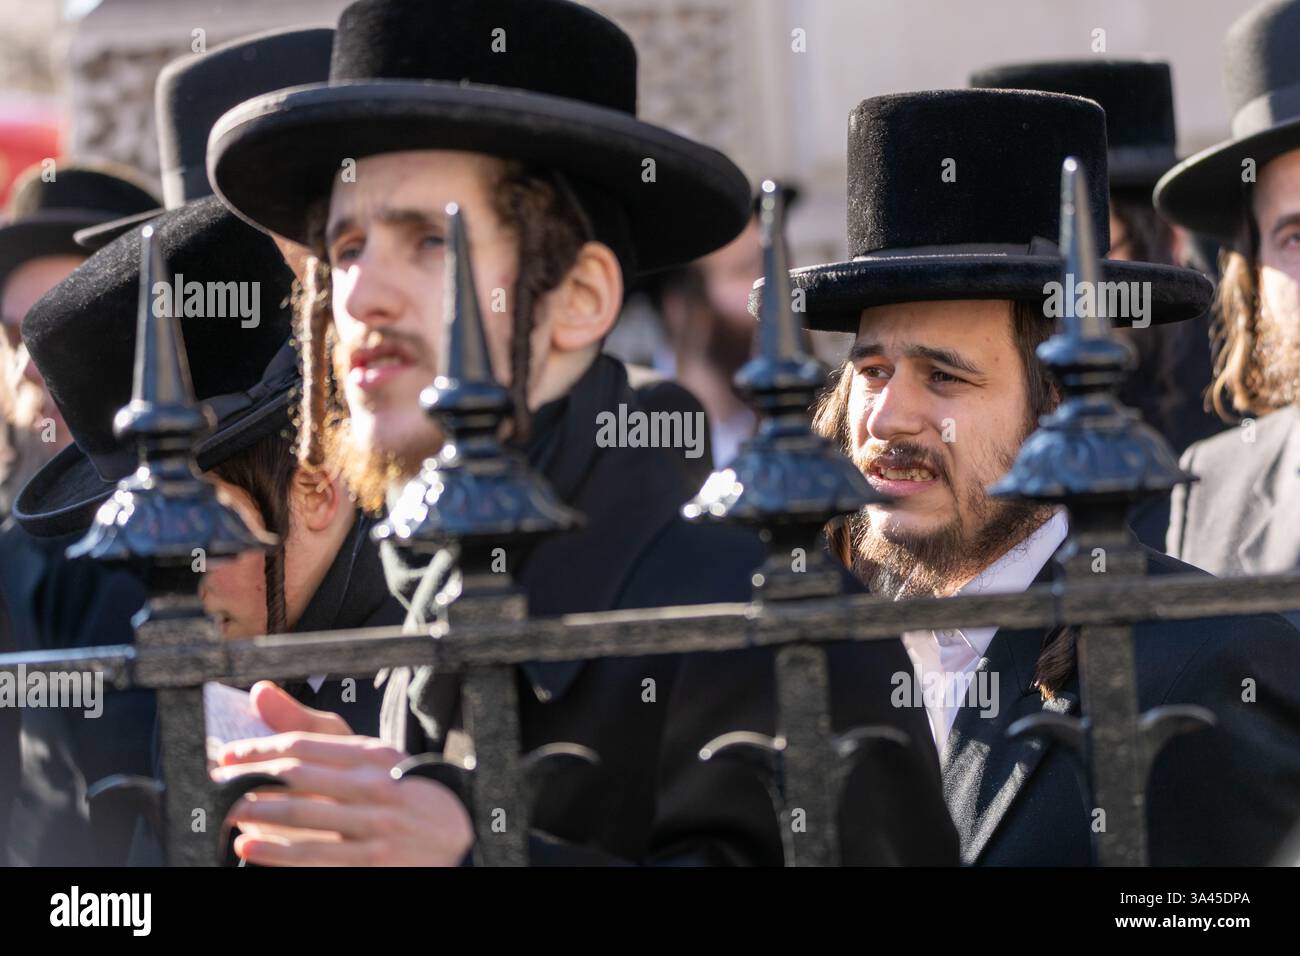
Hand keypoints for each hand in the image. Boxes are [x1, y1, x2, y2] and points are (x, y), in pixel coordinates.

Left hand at [215, 683, 473, 865]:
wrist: (460, 835)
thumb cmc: (404, 792)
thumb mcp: (371, 757)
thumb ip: (315, 729)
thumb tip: (259, 692)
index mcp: (374, 755)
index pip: (304, 744)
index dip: (259, 748)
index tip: (228, 756)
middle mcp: (374, 786)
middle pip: (296, 777)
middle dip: (248, 780)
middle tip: (217, 785)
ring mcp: (374, 826)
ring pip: (301, 817)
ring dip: (255, 814)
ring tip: (225, 812)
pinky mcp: (372, 861)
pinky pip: (315, 857)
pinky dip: (276, 854)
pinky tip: (248, 847)